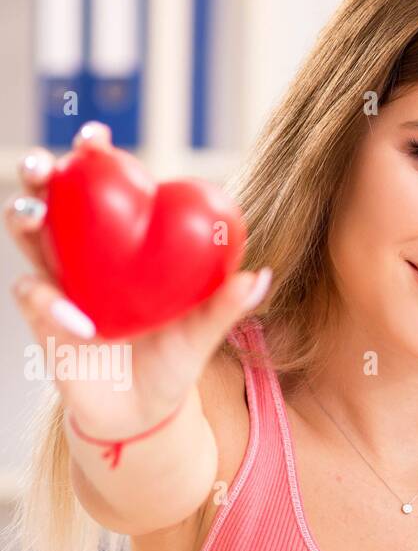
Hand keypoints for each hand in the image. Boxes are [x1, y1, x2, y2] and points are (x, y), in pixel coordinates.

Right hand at [4, 122, 270, 438]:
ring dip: (24, 216)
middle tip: (44, 163)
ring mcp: (57, 280)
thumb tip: (261, 275)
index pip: (102, 185)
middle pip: (50, 196)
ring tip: (34, 213)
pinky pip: (34, 295)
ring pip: (26, 233)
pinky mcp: (42, 317)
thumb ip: (225, 307)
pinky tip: (80, 322)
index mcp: (121, 241)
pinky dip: (50, 302)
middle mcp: (82, 252)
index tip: (94, 135)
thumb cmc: (172, 363)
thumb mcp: (200, 336)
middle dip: (38, 171)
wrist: (141, 415)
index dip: (91, 154)